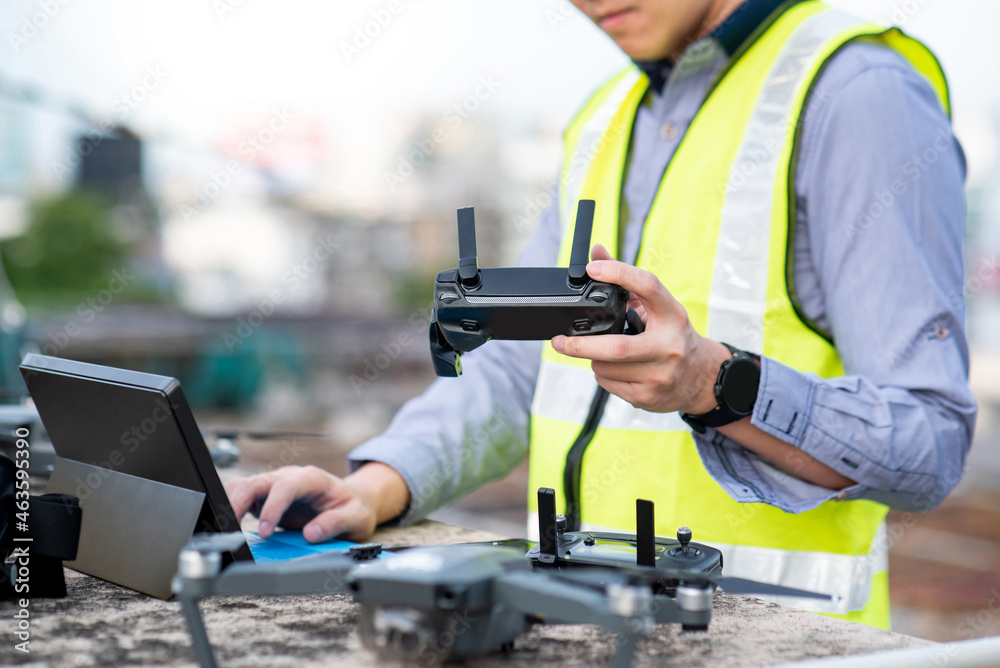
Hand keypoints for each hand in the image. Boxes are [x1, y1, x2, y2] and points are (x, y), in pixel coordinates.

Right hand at [225, 462, 408, 542]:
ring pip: (244, 486)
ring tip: (225, 529)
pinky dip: (232, 509)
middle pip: (257, 481)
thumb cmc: (353, 507)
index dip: (272, 507)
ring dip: (231, 504)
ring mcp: (276, 486)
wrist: (353, 502)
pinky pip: (244, 497)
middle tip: (230, 529)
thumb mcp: (356, 517)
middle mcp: (290, 477)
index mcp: (312, 478)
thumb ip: (336, 523)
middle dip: (239, 502)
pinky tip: (229, 526)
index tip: (266, 532)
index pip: (285, 486)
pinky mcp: (267, 498)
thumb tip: (312, 533)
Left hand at [551, 245, 730, 413]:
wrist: (700, 377)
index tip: (592, 269)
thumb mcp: (657, 307)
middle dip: (580, 345)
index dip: (618, 273)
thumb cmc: (672, 335)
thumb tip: (596, 252)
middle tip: (559, 341)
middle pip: (616, 346)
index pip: (647, 285)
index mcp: (672, 315)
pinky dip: (601, 374)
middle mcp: (669, 345)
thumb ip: (626, 280)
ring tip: (601, 353)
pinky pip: (608, 384)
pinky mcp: (648, 396)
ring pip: (605, 367)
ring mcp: (660, 374)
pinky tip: (614, 369)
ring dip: (592, 359)